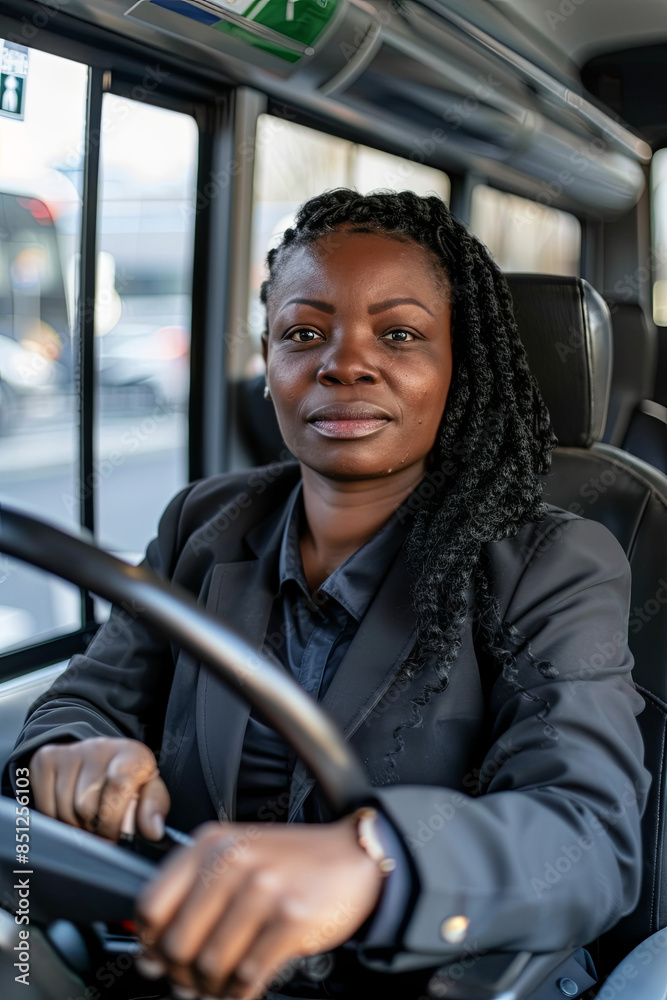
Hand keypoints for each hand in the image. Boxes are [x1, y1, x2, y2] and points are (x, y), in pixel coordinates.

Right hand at [28, 737, 169, 840]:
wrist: (104, 760)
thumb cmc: (131, 782)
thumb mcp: (149, 793)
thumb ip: (153, 810)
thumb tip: (153, 832)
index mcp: (132, 754)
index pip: (118, 785)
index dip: (113, 820)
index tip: (116, 836)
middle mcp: (100, 747)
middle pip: (86, 804)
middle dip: (94, 828)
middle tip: (102, 829)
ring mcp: (71, 751)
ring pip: (64, 808)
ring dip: (75, 826)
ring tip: (88, 820)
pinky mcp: (46, 758)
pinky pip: (45, 805)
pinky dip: (56, 818)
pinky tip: (70, 812)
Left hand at [135, 818, 383, 998]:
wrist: (354, 856)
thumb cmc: (292, 862)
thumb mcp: (237, 855)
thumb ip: (193, 892)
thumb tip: (151, 954)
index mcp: (210, 843)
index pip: (150, 904)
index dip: (149, 942)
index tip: (157, 958)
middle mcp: (232, 860)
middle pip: (176, 943)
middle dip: (179, 974)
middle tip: (190, 982)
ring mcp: (263, 888)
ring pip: (209, 965)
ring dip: (210, 989)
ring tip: (219, 988)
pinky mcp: (291, 918)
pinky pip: (247, 976)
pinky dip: (240, 993)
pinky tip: (244, 989)